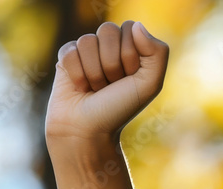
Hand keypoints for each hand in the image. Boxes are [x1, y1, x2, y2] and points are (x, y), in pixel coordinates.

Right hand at [45, 20, 168, 144]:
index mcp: (132, 48)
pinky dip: (77, 75)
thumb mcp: (150, 84)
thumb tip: (136, 25)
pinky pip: (70, 52)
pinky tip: (80, 88)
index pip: (130, 28)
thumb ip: (157, 52)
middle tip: (112, 85)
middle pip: (108, 30)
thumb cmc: (120, 108)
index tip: (129, 78)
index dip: (130, 55)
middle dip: (112, 64)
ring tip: (96, 89)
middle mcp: (109, 46)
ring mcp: (87, 50)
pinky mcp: (66, 57)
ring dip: (95, 73)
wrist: (89, 130)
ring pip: (87, 41)